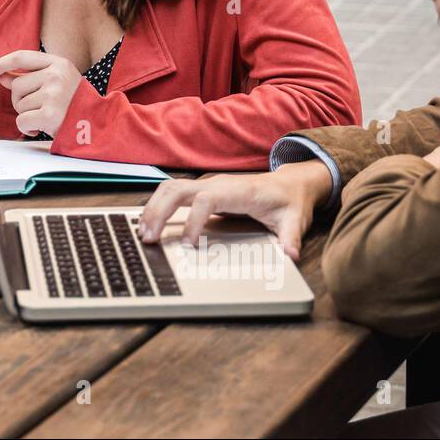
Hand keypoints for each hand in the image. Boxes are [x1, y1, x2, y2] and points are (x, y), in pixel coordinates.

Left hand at [0, 50, 81, 138]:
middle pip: (16, 85)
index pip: (22, 57)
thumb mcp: (57, 83)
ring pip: (19, 104)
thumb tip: (2, 76)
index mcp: (59, 63)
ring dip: (27, 114)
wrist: (96, 125)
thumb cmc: (74, 103)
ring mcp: (53, 94)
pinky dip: (27, 128)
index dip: (3, 63)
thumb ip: (30, 78)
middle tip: (39, 107)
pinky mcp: (49, 114)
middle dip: (21, 100)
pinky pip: (21, 121)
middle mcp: (56, 75)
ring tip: (46, 115)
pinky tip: (41, 127)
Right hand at [136, 161, 332, 260]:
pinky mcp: (203, 191)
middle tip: (148, 238)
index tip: (189, 244)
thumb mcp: (295, 220)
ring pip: (170, 188)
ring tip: (143, 233)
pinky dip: (158, 205)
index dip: (194, 221)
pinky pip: (173, 193)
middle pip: (178, 189)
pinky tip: (151, 224)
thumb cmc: (289, 202)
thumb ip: (291, 237)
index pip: (207, 199)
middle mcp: (218, 184)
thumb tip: (290, 254)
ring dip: (153, 208)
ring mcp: (208, 185)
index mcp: (238, 191)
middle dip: (159, 212)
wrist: (290, 184)